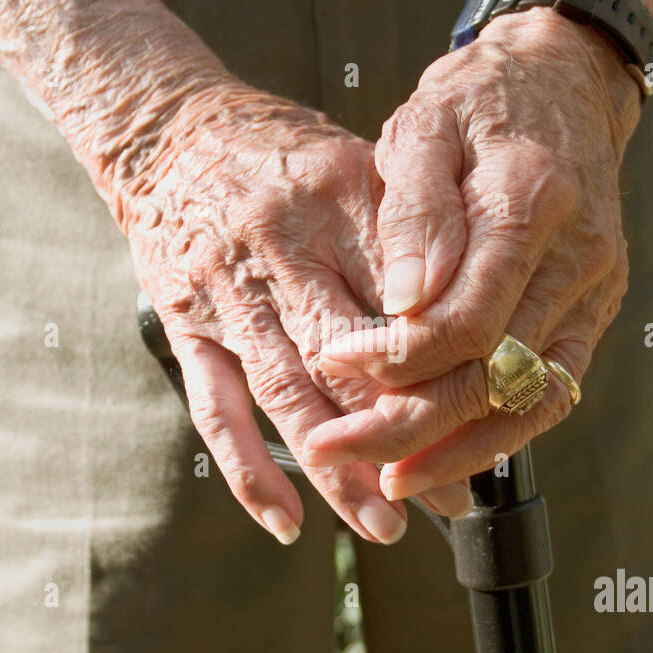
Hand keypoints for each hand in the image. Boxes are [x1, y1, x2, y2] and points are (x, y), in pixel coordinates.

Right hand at [119, 78, 471, 544]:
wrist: (164, 128)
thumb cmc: (277, 151)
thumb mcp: (354, 161)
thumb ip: (409, 231)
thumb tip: (474, 313)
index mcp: (338, 196)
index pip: (405, 298)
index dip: (449, 367)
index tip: (488, 417)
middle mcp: (284, 246)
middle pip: (353, 358)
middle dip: (408, 432)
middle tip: (454, 494)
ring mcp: (230, 293)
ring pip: (292, 397)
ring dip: (339, 471)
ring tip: (386, 525)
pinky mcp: (187, 326)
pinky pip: (217, 410)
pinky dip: (250, 471)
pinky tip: (287, 520)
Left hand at [302, 9, 641, 500]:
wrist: (568, 79)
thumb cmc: (479, 101)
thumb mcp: (425, 128)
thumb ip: (416, 216)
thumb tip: (404, 305)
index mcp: (532, 201)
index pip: (466, 318)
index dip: (398, 358)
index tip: (335, 366)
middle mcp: (578, 256)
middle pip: (495, 373)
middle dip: (412, 424)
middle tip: (339, 451)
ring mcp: (597, 290)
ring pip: (530, 399)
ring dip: (458, 449)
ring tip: (391, 480)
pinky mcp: (598, 310)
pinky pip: (554, 392)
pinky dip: (502, 432)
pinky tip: (448, 456)